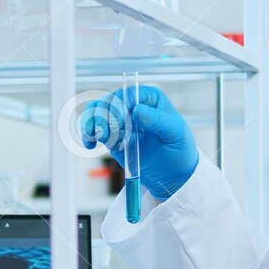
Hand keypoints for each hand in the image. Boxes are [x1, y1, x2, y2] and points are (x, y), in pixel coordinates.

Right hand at [80, 84, 199, 200]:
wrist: (172, 174)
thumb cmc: (180, 150)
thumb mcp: (176, 134)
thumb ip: (159, 120)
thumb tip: (137, 110)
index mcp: (150, 99)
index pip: (129, 94)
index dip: (120, 105)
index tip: (120, 122)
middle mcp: (133, 106)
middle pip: (109, 102)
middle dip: (103, 117)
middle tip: (104, 134)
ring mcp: (120, 121)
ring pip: (97, 113)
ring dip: (92, 124)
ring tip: (94, 138)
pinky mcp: (112, 137)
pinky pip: (94, 129)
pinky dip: (88, 134)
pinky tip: (90, 144)